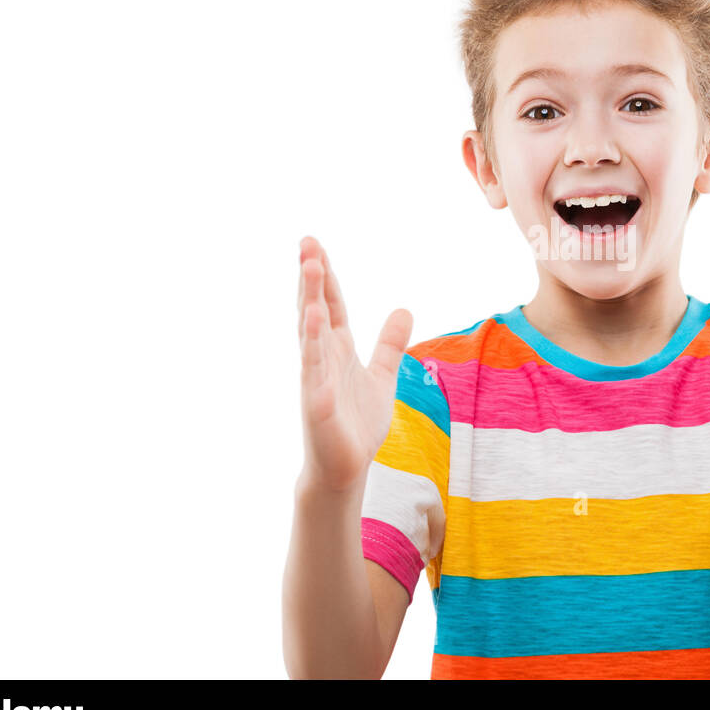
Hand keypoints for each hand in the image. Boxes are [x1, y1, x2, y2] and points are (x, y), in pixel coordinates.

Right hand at [297, 236, 411, 491]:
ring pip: (311, 331)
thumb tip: (404, 309)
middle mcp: (323, 357)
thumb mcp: (382, 375)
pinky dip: (313, 345)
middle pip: (317, 308)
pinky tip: (313, 321)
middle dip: (312, 276)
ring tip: (309, 267)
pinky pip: (313, 369)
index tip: (314, 243)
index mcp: (337, 349)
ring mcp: (316, 377)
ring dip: (310, 299)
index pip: (331, 304)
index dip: (325, 275)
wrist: (345, 467)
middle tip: (305, 241)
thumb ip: (389, 343)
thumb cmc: (357, 423)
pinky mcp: (316, 402)